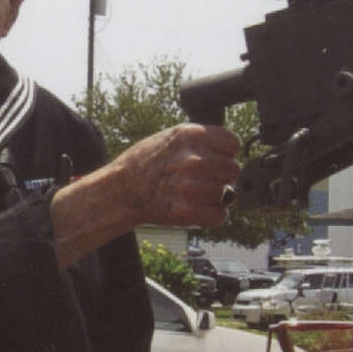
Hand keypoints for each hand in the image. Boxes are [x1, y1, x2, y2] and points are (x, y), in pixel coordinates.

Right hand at [51, 124, 239, 267]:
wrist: (120, 191)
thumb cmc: (145, 163)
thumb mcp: (170, 137)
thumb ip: (200, 141)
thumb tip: (230, 153)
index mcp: (189, 135)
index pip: (232, 144)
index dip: (227, 154)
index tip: (217, 159)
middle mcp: (191, 159)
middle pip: (232, 169)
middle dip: (222, 176)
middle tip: (205, 180)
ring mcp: (188, 186)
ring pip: (227, 194)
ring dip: (216, 197)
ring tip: (198, 195)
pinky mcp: (184, 212)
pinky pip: (219, 216)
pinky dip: (212, 216)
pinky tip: (199, 209)